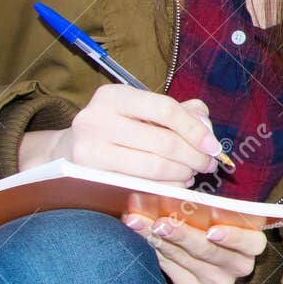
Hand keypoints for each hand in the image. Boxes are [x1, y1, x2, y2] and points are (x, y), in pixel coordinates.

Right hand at [19, 86, 224, 184]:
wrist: (67, 151)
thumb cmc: (116, 128)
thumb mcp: (142, 110)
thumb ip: (180, 112)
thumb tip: (206, 126)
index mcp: (113, 96)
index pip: (166, 110)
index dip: (196, 130)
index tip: (215, 147)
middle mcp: (96, 120)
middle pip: (164, 143)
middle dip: (195, 157)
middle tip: (208, 164)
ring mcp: (90, 150)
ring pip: (154, 168)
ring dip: (183, 174)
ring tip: (192, 174)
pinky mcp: (90, 178)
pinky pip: (141, 186)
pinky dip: (166, 188)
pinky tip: (176, 184)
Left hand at [123, 213, 265, 283]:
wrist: (221, 261)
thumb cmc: (222, 226)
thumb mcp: (226, 217)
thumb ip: (213, 210)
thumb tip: (181, 195)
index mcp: (253, 245)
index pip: (250, 242)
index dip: (232, 237)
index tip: (212, 230)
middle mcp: (240, 267)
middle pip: (209, 252)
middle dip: (182, 235)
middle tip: (160, 222)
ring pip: (187, 261)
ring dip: (160, 241)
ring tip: (139, 224)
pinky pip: (174, 271)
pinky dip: (157, 252)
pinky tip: (143, 237)